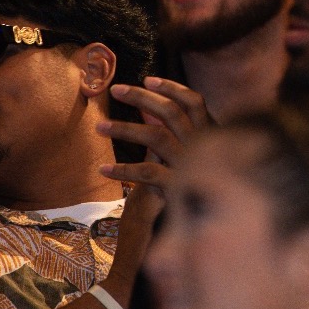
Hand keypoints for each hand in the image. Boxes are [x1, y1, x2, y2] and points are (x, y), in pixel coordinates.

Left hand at [98, 76, 211, 193]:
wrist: (198, 229)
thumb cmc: (187, 186)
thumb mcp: (184, 157)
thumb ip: (170, 134)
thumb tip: (149, 111)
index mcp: (208, 134)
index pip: (194, 101)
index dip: (172, 87)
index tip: (148, 79)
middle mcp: (201, 146)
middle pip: (172, 112)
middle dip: (142, 97)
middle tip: (115, 90)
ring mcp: (189, 165)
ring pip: (156, 137)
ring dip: (125, 128)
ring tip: (99, 127)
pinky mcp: (176, 187)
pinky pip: (146, 172)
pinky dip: (123, 169)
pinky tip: (103, 169)